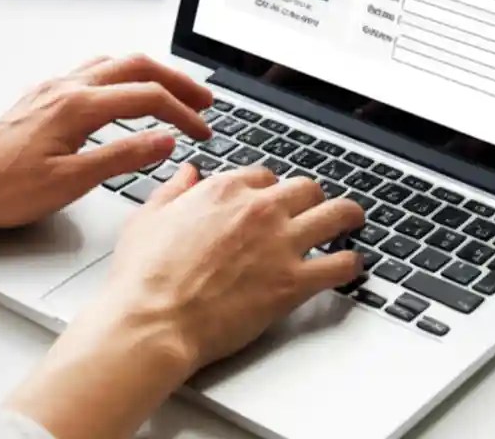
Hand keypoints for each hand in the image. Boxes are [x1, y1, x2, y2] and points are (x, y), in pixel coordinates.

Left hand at [0, 54, 213, 232]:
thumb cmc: (4, 189)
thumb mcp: (73, 181)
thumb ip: (124, 156)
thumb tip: (164, 141)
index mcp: (77, 106)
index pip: (148, 98)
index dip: (182, 114)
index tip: (201, 131)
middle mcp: (66, 88)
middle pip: (137, 66)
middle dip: (177, 81)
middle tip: (204, 100)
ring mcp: (53, 88)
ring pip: (115, 63)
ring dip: (151, 74)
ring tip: (174, 92)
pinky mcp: (44, 97)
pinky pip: (94, 72)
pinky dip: (124, 77)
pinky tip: (128, 94)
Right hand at [5, 165, 364, 438]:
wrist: (152, 322)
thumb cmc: (142, 279)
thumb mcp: (147, 219)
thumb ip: (173, 191)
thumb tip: (188, 172)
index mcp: (224, 191)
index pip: (265, 176)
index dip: (272, 189)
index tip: (274, 201)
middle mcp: (259, 210)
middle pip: (307, 189)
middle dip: (313, 199)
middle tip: (317, 209)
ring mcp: (281, 244)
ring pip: (336, 215)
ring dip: (348, 218)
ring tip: (352, 223)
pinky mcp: (294, 282)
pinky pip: (341, 264)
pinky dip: (351, 264)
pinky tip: (350, 267)